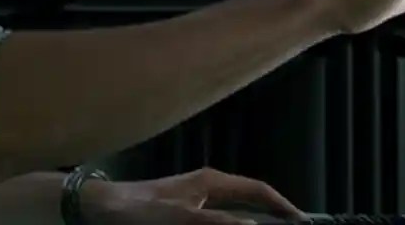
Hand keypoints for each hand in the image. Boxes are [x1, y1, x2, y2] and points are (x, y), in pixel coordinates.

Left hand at [80, 166, 306, 223]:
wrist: (102, 208)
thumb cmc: (142, 210)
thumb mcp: (184, 219)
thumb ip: (220, 223)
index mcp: (212, 182)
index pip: (259, 190)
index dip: (283, 206)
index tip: (302, 221)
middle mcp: (207, 187)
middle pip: (249, 200)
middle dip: (269, 215)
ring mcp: (194, 198)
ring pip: (232, 211)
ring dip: (248, 221)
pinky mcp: (182, 211)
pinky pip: (215, 218)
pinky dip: (227, 223)